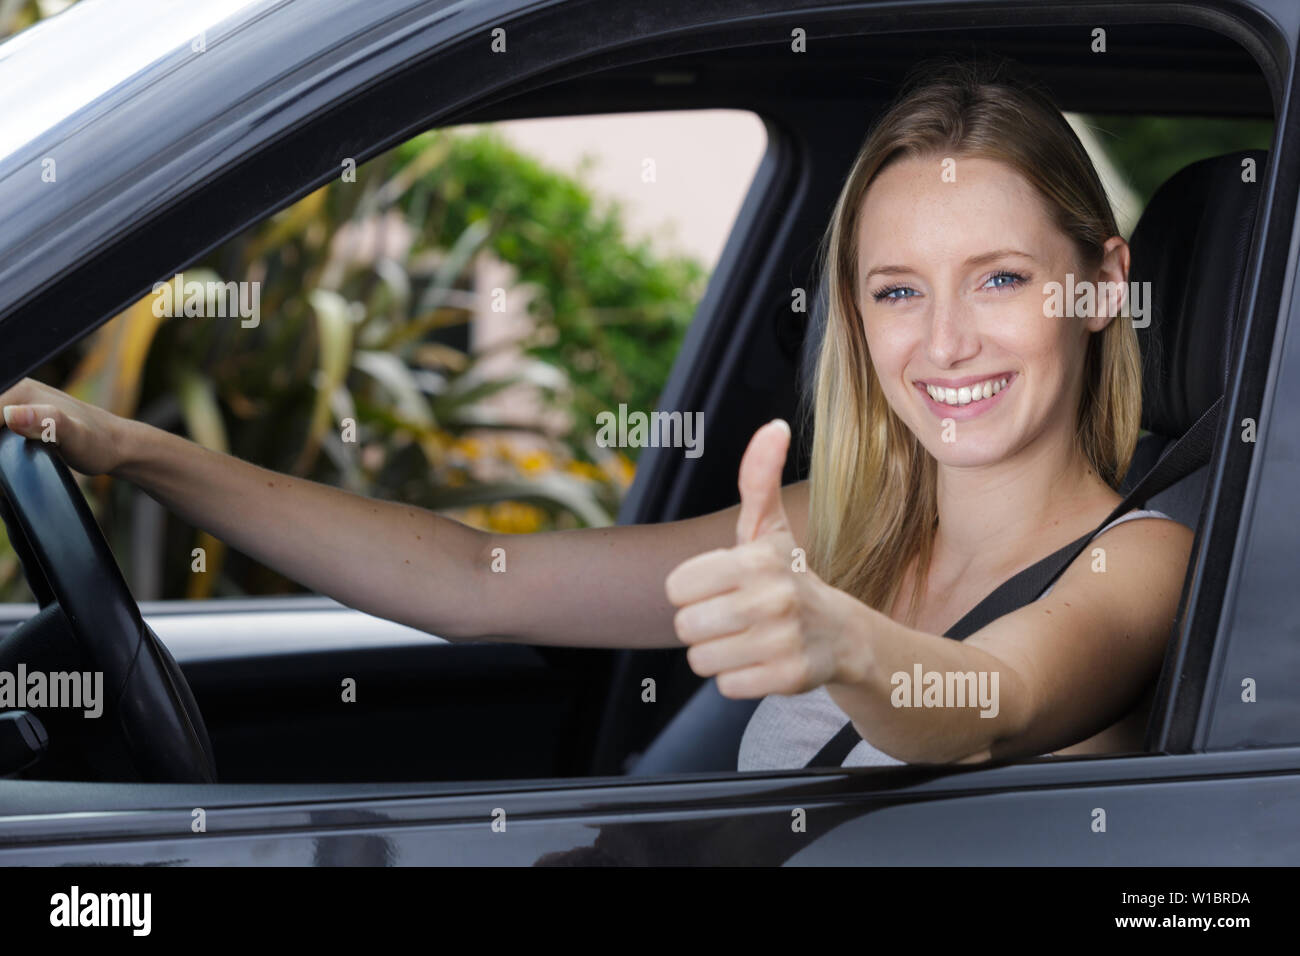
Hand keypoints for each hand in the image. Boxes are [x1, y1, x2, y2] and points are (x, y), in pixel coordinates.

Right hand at [0, 378, 131, 475]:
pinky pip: (0, 427)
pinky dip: (1, 442)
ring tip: (17, 461)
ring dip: (0, 443)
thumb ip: (47, 423)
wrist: (116, 446)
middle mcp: (14, 391)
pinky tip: (9, 458)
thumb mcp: (75, 436)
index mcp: (18, 391)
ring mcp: (16, 404)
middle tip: (18, 458)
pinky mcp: (19, 417)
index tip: (5, 457)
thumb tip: (13, 414)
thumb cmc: (98, 443)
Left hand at [665, 419, 858, 697]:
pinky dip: (738, 678)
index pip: (675, 587)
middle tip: (733, 616)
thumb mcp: (768, 529)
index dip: (693, 589)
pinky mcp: (788, 678)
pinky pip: (725, 686)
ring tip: (747, 638)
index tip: (722, 586)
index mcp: (756, 559)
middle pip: (685, 626)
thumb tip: (774, 426)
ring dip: (717, 653)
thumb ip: (759, 478)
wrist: (843, 634)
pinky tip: (762, 661)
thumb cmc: (788, 575)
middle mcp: (772, 598)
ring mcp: (782, 641)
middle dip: (703, 624)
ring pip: (700, 660)